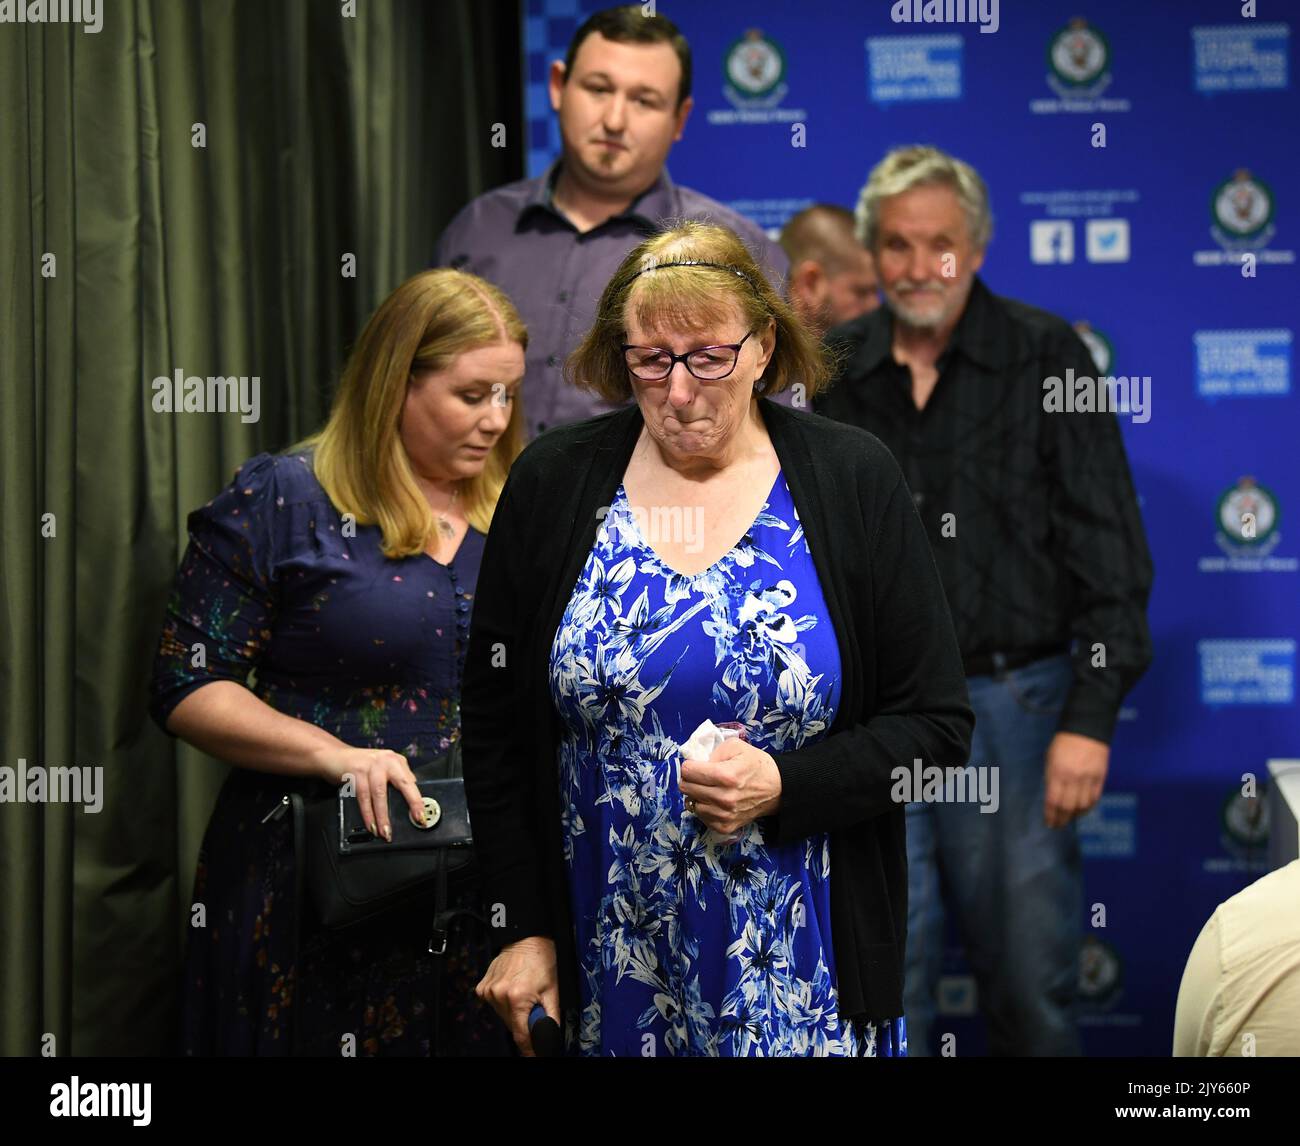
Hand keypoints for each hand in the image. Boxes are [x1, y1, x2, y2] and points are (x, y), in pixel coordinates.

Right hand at [312, 745, 424, 841]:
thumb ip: (394, 781)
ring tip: (385, 832)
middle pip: (403, 783)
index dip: (418, 799)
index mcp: (396, 761)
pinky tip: (370, 824)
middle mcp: (386, 760)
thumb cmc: (360, 766)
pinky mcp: (356, 772)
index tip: (422, 815)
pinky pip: (363, 797)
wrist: (332, 755)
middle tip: (416, 820)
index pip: (412, 781)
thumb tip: (408, 804)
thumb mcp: (381, 769)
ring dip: (383, 816)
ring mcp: (371, 765)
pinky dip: (367, 814)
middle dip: (411, 803)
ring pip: (380, 794)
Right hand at [476, 936, 559, 1056]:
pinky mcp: (482, 987)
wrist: (526, 937)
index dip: (529, 1047)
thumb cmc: (541, 960)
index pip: (521, 1035)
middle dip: (523, 1024)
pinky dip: (502, 1002)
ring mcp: (488, 991)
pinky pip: (493, 1004)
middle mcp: (499, 996)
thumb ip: (551, 1016)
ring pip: (502, 1016)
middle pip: (511, 1025)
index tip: (534, 1053)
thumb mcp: (552, 990)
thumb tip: (550, 1036)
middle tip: (533, 1009)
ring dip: (513, 1013)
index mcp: (517, 998)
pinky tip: (511, 988)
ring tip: (523, 994)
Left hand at [679, 738, 781, 835]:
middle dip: (690, 779)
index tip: (696, 765)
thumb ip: (712, 750)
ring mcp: (724, 815)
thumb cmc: (755, 765)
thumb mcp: (735, 746)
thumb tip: (695, 762)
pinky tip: (715, 801)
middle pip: (685, 788)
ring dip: (697, 795)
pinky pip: (702, 817)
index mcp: (725, 776)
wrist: (777, 788)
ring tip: (710, 789)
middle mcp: (723, 798)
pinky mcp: (726, 827)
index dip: (689, 765)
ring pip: (691, 804)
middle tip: (701, 776)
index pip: (687, 771)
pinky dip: (705, 808)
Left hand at [1043, 731, 1108, 828]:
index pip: (1053, 801)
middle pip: (1068, 807)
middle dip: (1062, 819)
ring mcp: (1088, 778)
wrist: (1086, 729)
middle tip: (1058, 825)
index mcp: (1057, 772)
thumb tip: (1052, 800)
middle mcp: (1073, 777)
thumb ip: (1051, 778)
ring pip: (1083, 806)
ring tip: (1070, 818)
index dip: (1051, 815)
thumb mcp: (1050, 759)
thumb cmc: (1063, 744)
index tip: (1049, 823)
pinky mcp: (1101, 777)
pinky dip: (1088, 808)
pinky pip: (1095, 798)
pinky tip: (1083, 811)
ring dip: (1076, 816)